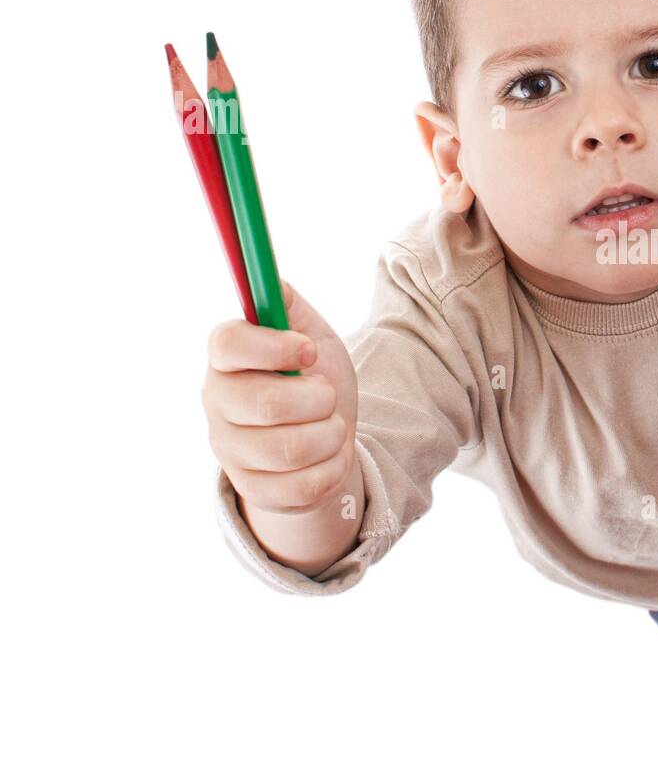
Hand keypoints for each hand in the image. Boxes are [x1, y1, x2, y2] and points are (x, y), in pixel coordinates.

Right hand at [202, 280, 359, 513]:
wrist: (329, 438)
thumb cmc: (315, 378)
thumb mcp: (312, 333)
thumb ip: (288, 305)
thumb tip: (268, 276)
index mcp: (226, 358)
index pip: (227, 344)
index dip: (273, 347)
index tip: (309, 351)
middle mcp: (217, 402)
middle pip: (264, 404)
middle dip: (317, 399)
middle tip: (326, 395)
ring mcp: (230, 450)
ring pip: (288, 449)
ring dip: (329, 434)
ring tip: (331, 425)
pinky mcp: (254, 490)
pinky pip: (302, 486)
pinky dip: (332, 467)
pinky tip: (329, 456)